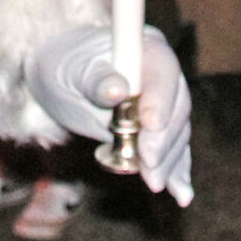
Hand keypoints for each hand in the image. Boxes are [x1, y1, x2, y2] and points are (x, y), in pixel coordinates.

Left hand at [27, 23, 192, 205]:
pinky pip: (175, 150)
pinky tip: (181, 193)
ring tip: (154, 182)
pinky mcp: (160, 129)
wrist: (59, 81)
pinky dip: (176, 171)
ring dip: (168, 160)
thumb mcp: (70, 71)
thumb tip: (117, 90)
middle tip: (148, 165)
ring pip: (177, 132)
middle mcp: (160, 73)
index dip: (160, 97)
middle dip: (163, 139)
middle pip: (176, 106)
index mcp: (142, 47)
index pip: (162, 70)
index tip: (148, 125)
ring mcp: (164, 102)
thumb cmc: (63, 68)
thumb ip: (94, 80)